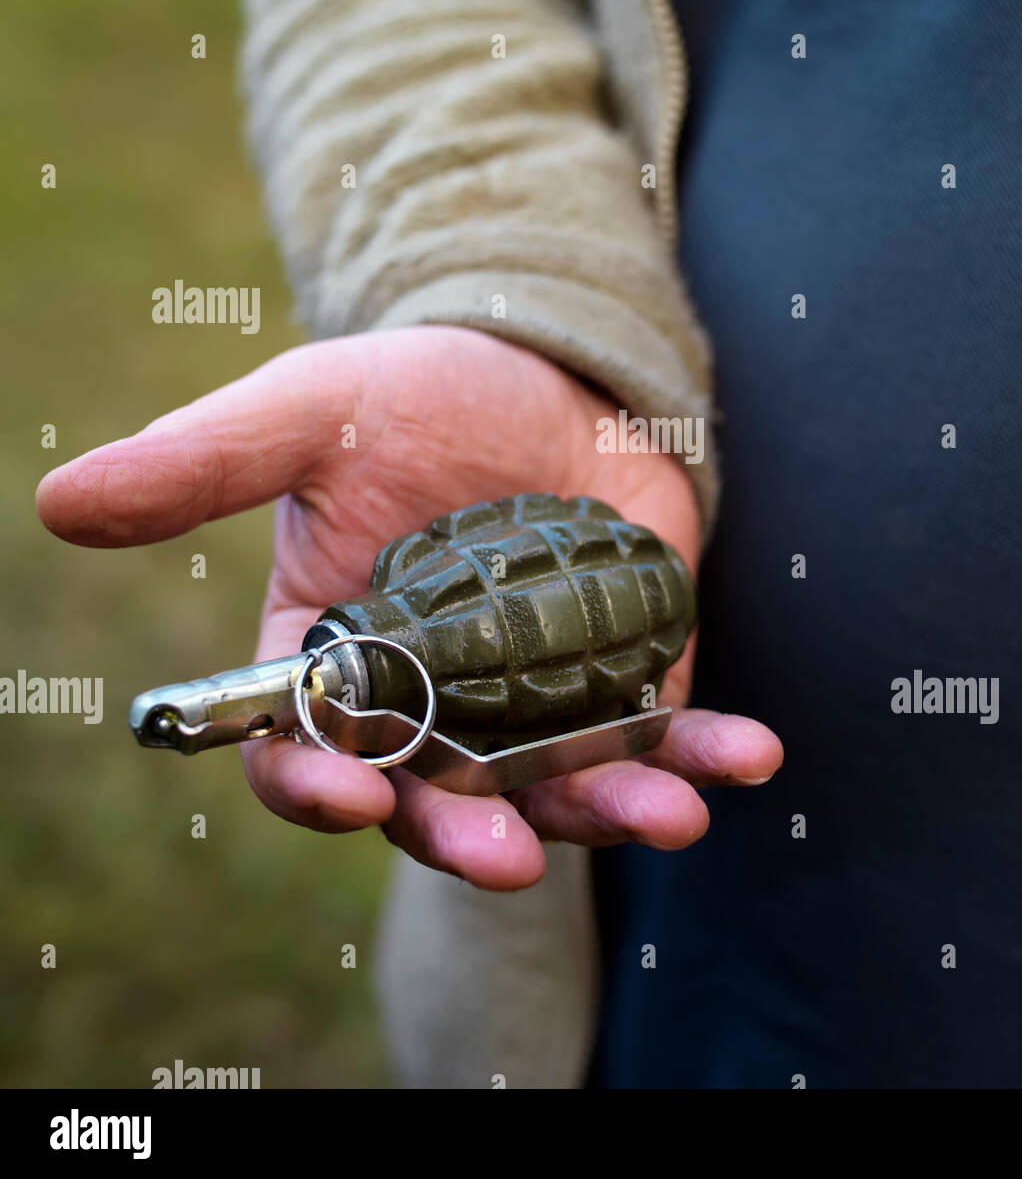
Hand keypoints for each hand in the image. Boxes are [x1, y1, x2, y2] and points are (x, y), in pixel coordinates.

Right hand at [36, 326, 781, 888]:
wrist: (545, 368)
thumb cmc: (415, 389)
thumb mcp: (309, 409)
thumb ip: (203, 464)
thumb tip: (58, 502)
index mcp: (340, 662)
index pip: (309, 754)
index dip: (316, 784)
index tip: (345, 790)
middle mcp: (433, 705)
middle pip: (438, 804)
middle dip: (470, 837)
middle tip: (511, 855)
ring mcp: (534, 703)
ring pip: (561, 789)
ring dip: (613, 812)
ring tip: (669, 814)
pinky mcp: (626, 678)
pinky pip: (662, 734)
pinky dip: (705, 752)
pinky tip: (750, 757)